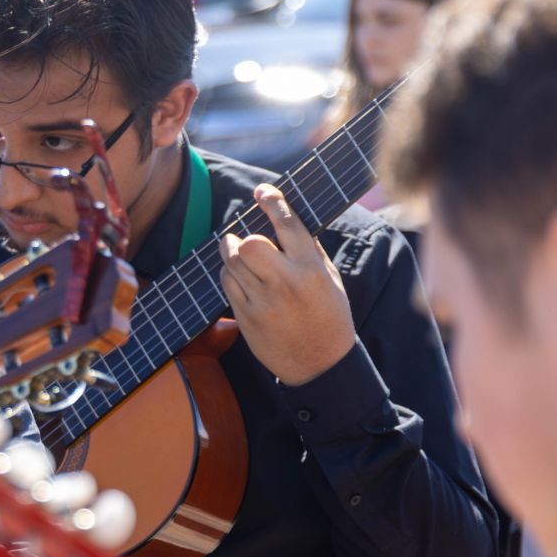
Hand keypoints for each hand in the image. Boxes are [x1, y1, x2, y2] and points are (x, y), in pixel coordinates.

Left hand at [220, 183, 356, 386]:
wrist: (321, 364)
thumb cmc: (329, 316)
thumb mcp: (330, 279)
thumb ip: (309, 249)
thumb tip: (286, 219)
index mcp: (311, 268)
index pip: (287, 224)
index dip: (272, 201)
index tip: (262, 191)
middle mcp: (286, 282)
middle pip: (250, 243)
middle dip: (242, 236)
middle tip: (241, 236)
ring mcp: (264, 302)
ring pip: (232, 262)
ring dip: (231, 253)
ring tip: (238, 254)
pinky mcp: (247, 318)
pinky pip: (227, 284)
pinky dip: (229, 275)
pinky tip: (239, 277)